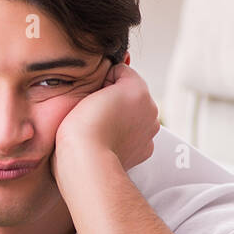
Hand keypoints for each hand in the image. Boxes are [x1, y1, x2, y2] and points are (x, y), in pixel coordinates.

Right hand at [51, 58, 159, 180]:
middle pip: (129, 95)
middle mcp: (150, 108)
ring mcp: (149, 131)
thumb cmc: (82, 126)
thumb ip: (105, 78)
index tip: (93, 95)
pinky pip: (135, 136)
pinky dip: (124, 137)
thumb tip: (110, 83)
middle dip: (114, 100)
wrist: (86, 160)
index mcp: (139, 89)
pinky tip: (109, 140)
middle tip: (95, 113)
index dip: (102, 82)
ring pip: (132, 115)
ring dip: (120, 118)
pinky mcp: (144, 150)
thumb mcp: (89, 87)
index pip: (120, 72)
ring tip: (101, 128)